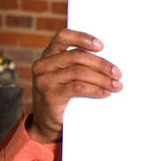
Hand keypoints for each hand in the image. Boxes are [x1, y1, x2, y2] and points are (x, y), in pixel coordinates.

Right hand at [26, 29, 121, 143]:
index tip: (101, 46)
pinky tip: (105, 92)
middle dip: (101, 64)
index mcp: (48, 55)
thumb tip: (109, 62)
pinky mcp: (50, 96)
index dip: (83, 38)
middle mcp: (43, 65)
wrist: (46, 124)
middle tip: (117, 72)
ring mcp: (44, 80)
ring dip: (102, 78)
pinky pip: (78, 87)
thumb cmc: (63, 96)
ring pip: (79, 72)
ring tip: (116, 85)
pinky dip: (95, 89)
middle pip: (76, 56)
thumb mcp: (66, 77)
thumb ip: (79, 65)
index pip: (63, 37)